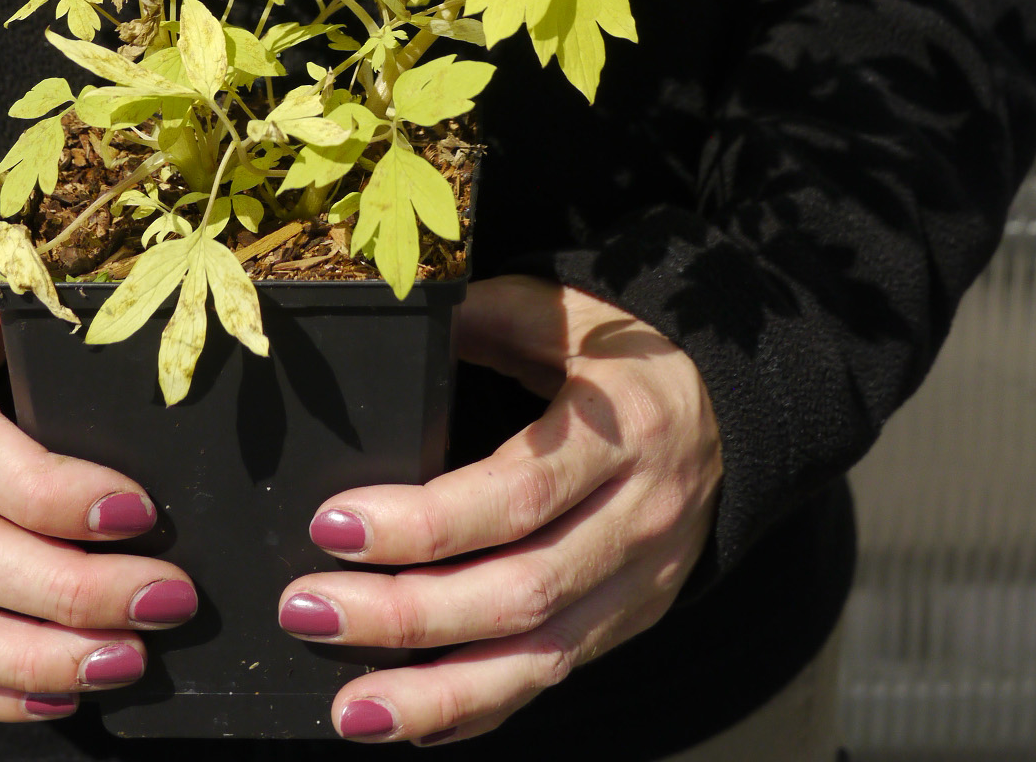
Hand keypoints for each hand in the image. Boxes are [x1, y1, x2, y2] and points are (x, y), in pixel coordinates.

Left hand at [276, 275, 721, 744]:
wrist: (727, 410)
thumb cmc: (624, 356)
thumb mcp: (567, 314)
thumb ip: (486, 317)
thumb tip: (396, 319)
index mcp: (624, 430)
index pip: (518, 492)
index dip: (425, 522)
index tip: (334, 523)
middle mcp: (639, 518)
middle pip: (521, 589)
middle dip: (407, 613)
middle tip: (308, 608)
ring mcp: (640, 582)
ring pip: (540, 659)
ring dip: (437, 692)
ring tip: (352, 708)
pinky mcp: (629, 621)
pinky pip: (553, 676)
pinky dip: (480, 707)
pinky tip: (409, 720)